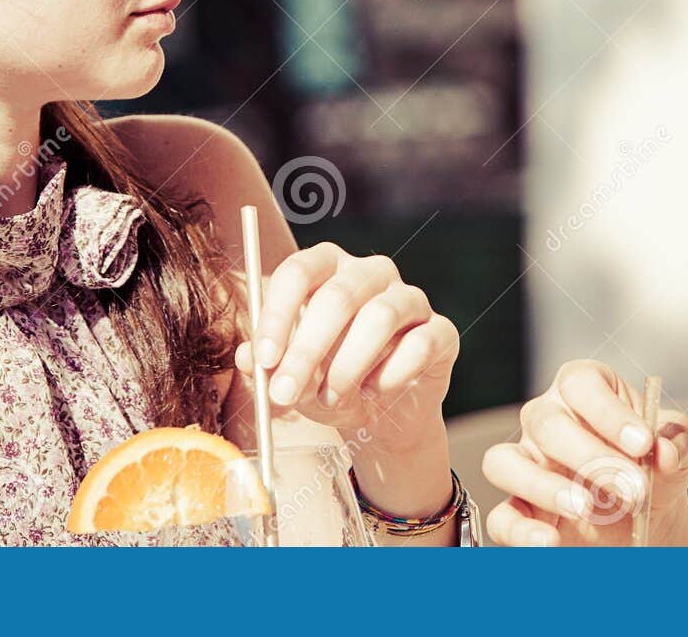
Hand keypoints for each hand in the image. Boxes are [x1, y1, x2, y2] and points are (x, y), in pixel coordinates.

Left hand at [234, 243, 458, 450]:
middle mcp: (371, 273)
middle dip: (307, 350)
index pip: (299, 272)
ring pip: (382, 316)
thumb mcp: (291, 379)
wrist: (382, 419)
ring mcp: (410, 298)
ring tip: (331, 399)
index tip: (264, 358)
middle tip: (285, 393)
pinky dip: (393, 374)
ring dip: (349, 365)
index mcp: (328, 269)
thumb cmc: (329, 384)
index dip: (278, 314)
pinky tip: (376, 392)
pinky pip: (422, 343)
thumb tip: (246, 357)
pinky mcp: (441, 331)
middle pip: (339, 295)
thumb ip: (268, 366)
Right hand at [482, 359, 687, 545]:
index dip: (609, 412)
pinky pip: (501, 517)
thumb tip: (665, 449)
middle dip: (591, 458)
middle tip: (633, 489)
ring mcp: (526, 463)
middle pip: (547, 424)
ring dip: (543, 486)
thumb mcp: (676, 451)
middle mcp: (546, 419)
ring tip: (584, 508)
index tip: (644, 443)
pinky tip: (549, 542)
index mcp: (585, 390)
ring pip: (504, 463)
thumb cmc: (653, 467)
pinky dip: (521, 532)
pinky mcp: (519, 508)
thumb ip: (677, 442)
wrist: (646, 516)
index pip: (581, 384)